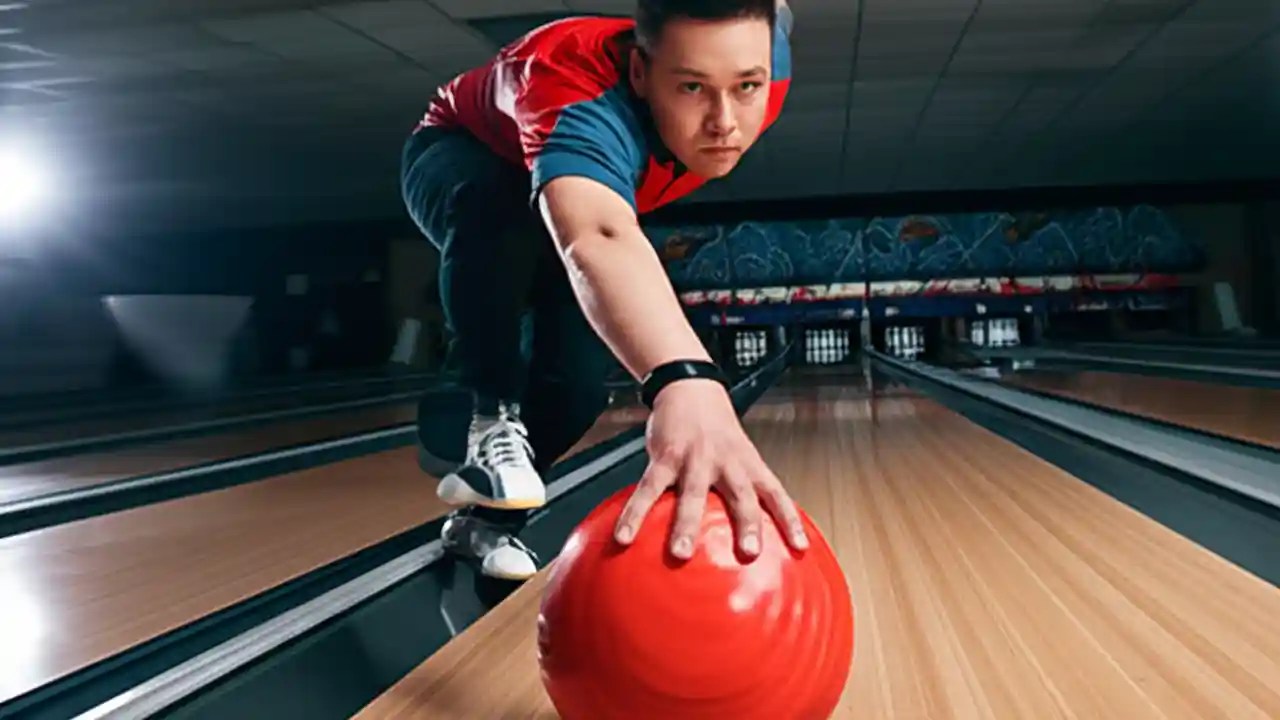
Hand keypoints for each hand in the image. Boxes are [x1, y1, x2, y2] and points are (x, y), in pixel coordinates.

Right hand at [612, 378, 809, 558]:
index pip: (777, 493)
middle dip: (747, 525)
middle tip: (750, 553)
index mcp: (749, 464)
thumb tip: (749, 534)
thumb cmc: (718, 431)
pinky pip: (649, 488)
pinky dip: (636, 514)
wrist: (691, 387)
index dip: (790, 520)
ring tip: (681, 553)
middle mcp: (727, 462)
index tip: (801, 548)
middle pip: (742, 495)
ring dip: (686, 525)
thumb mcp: (740, 454)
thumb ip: (742, 490)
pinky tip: (624, 536)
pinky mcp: (665, 456)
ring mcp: (695, 459)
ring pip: (693, 494)